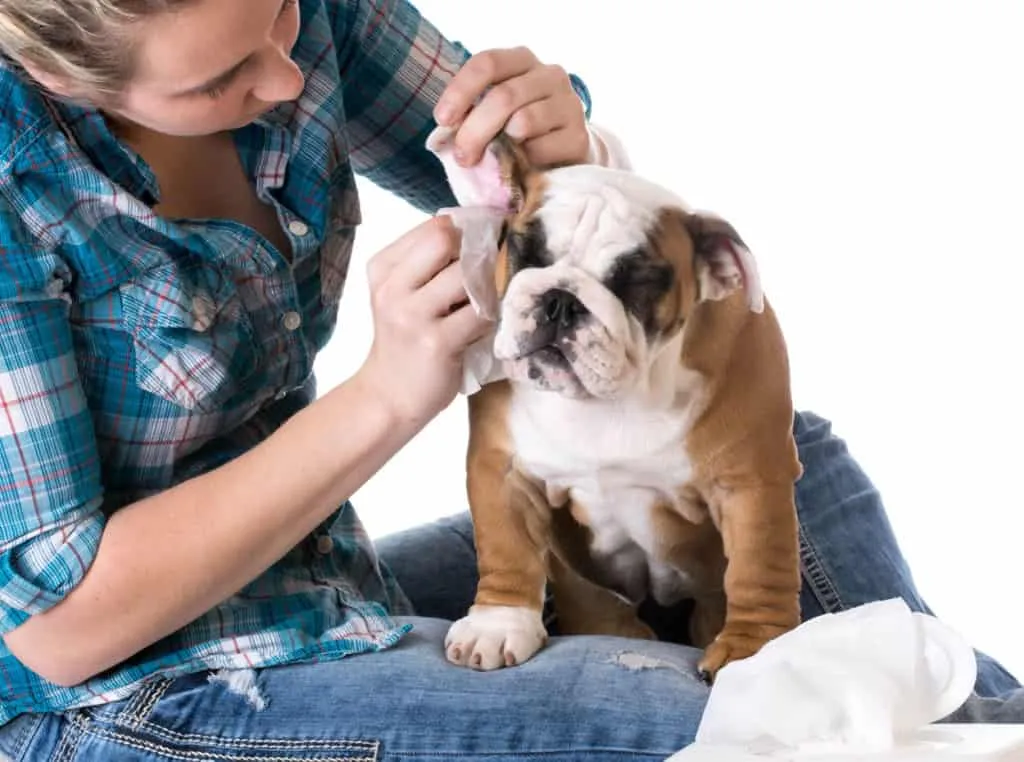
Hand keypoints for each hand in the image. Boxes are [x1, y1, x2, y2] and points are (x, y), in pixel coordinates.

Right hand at [359, 217, 491, 424]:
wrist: (389, 395)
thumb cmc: (403, 340)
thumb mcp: (401, 293)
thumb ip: (427, 263)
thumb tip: (477, 232)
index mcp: (383, 268)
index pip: (434, 227)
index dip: (465, 231)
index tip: (479, 245)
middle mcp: (392, 288)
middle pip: (447, 242)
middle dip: (473, 254)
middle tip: (481, 276)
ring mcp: (413, 315)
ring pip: (468, 276)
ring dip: (484, 290)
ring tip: (474, 309)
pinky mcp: (437, 342)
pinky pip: (480, 314)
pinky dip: (487, 319)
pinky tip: (474, 331)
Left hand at [434, 46, 589, 168]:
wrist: (565, 153)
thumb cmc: (519, 130)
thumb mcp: (495, 112)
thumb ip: (473, 112)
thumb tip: (447, 132)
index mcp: (522, 60)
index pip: (488, 63)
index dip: (461, 91)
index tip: (443, 120)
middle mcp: (550, 75)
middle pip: (504, 96)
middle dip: (475, 130)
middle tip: (463, 156)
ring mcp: (569, 104)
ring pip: (523, 121)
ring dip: (498, 147)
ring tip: (491, 163)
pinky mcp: (578, 137)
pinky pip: (541, 149)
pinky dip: (523, 163)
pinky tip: (520, 167)